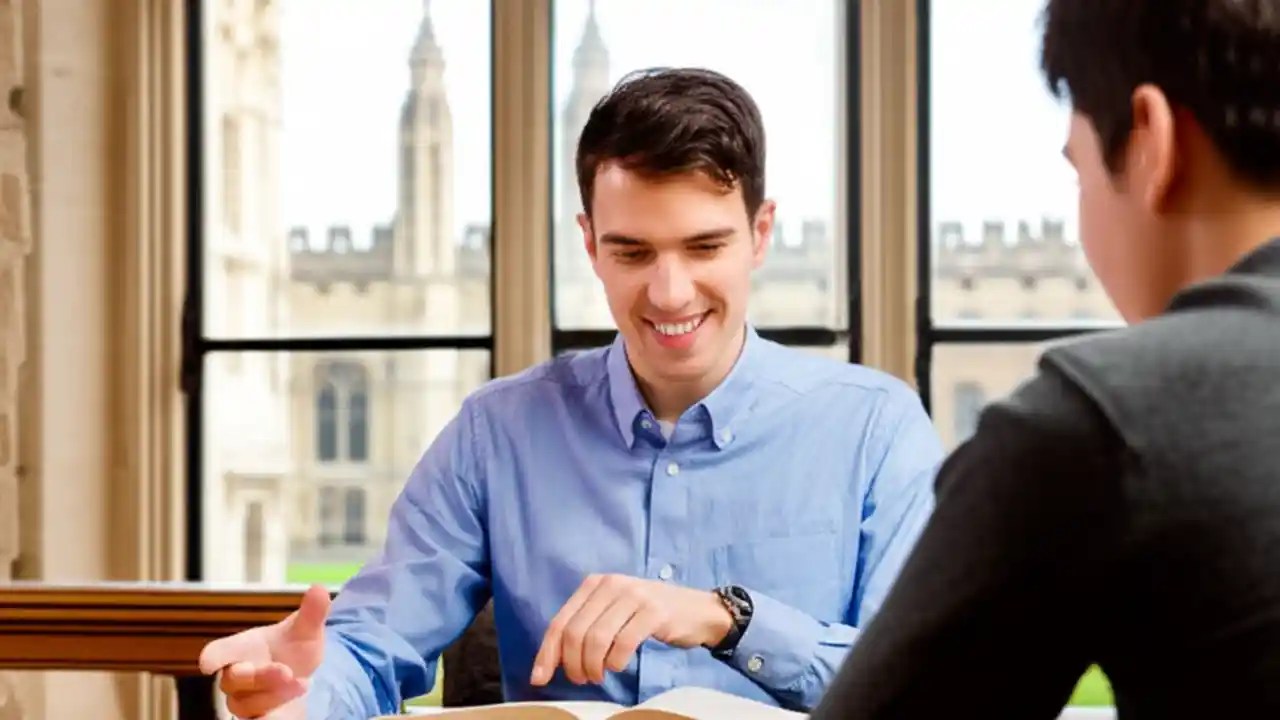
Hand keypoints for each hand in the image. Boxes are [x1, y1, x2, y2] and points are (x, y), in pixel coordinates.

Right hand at [197, 584, 330, 718]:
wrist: (303, 675)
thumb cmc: (293, 648)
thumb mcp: (306, 630)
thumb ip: (311, 613)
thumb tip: (320, 589)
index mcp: (240, 649)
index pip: (216, 653)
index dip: (212, 658)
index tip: (209, 664)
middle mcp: (237, 677)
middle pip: (234, 680)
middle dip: (260, 676)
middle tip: (286, 671)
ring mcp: (245, 701)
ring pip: (248, 704)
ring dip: (275, 695)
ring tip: (304, 683)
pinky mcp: (257, 718)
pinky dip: (269, 718)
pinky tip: (289, 713)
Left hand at [529, 574, 732, 686]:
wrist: (696, 610)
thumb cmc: (648, 617)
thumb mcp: (612, 614)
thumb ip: (584, 630)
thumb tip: (549, 662)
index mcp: (594, 584)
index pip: (559, 622)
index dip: (547, 653)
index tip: (540, 678)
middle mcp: (611, 584)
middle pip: (575, 633)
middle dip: (572, 665)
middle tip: (582, 680)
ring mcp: (633, 595)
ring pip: (596, 639)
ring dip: (593, 666)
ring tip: (599, 675)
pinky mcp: (653, 611)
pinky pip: (623, 643)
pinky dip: (615, 661)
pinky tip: (618, 665)